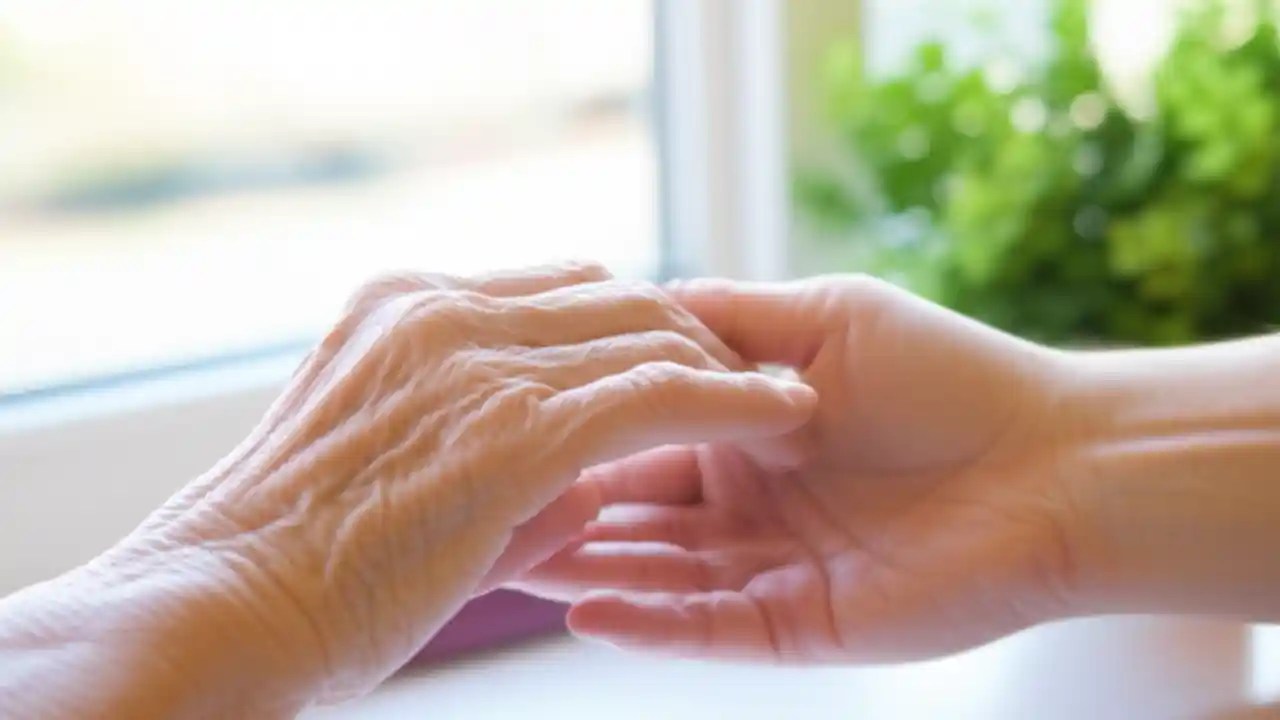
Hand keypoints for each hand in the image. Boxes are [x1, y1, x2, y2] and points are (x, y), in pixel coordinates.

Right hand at [0, 264, 815, 716]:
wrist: (217, 609)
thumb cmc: (288, 568)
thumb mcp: (383, 481)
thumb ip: (489, 471)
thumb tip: (581, 498)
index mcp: (404, 310)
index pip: (557, 292)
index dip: (630, 328)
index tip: (681, 364)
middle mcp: (443, 313)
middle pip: (612, 296)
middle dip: (687, 335)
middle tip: (747, 378)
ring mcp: (478, 362)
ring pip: (644, 331)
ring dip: (721, 363)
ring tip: (782, 398)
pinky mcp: (517, 428)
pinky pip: (659, 394)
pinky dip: (733, 400)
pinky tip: (783, 413)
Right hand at [517, 275, 1078, 662]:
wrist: (1051, 462)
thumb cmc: (946, 375)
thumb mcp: (821, 319)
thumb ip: (724, 319)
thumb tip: (629, 304)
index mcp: (748, 432)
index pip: (641, 441)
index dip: (580, 439)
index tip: (507, 429)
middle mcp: (749, 503)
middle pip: (635, 516)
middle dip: (565, 514)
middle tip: (483, 509)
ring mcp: (771, 569)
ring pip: (659, 578)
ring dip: (590, 569)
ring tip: (512, 562)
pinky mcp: (799, 626)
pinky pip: (709, 630)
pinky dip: (649, 622)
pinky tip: (586, 606)